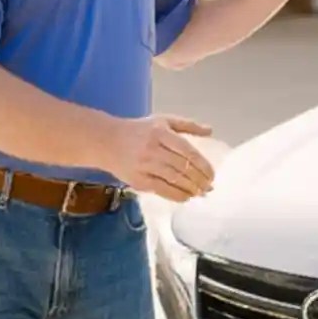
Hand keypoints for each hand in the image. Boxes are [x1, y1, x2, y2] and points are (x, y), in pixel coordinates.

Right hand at [101, 115, 215, 201]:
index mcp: (161, 133)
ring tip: (201, 193)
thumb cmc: (138, 130)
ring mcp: (145, 165)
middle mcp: (153, 148)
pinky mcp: (137, 179)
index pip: (187, 150)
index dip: (202, 165)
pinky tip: (186, 197)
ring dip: (190, 188)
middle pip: (182, 167)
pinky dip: (176, 195)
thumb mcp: (163, 121)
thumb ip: (187, 125)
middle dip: (199, 179)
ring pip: (173, 179)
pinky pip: (161, 189)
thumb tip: (210, 131)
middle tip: (210, 187)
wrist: (106, 141)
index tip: (212, 174)